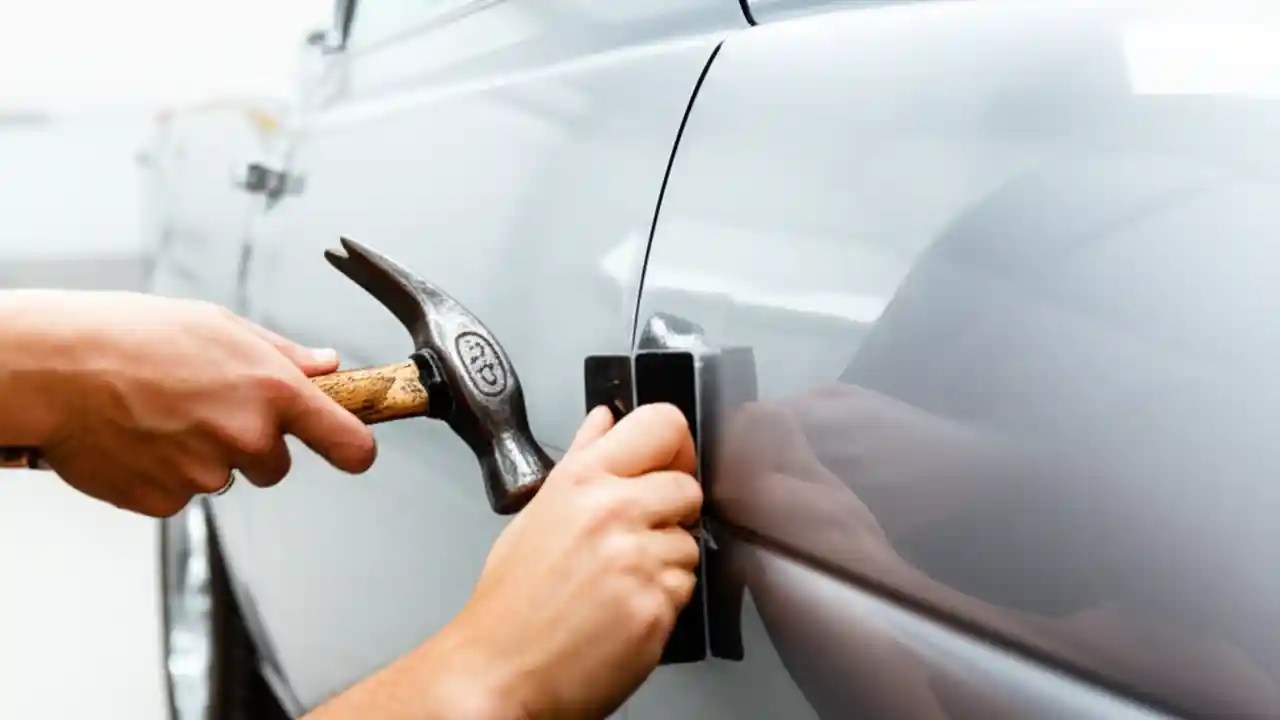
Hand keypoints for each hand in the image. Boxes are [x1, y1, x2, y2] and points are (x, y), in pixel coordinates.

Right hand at [0, 290, 374, 516]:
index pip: (347, 441)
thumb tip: (328, 366)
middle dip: (250, 443)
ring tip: (160, 415)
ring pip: (223, 477)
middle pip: (274, 465)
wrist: (54, 370)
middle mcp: (248, 437)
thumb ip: (284, 354)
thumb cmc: (133, 337)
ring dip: (202, 456)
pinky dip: (163, 475)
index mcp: (273, 392)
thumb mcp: (220, 326)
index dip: (355, 449)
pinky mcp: (165, 502)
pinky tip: (138, 439)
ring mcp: (206, 475)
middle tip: (203, 407)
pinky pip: (180, 496)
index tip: (356, 451)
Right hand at [307, 403, 700, 719]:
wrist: (499, 671)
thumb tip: (606, 421)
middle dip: (671, 514)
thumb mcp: (538, 513)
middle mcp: (612, 510)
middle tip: (634, 541)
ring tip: (617, 583)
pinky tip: (622, 609)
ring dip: (666, 563)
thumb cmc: (511, 602)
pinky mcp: (655, 603)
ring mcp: (636, 558)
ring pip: (690, 543)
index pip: (663, 425)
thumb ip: (582, 460)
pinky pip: (685, 588)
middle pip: (688, 487)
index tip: (667, 468)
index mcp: (581, 480)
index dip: (675, 448)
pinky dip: (662, 601)